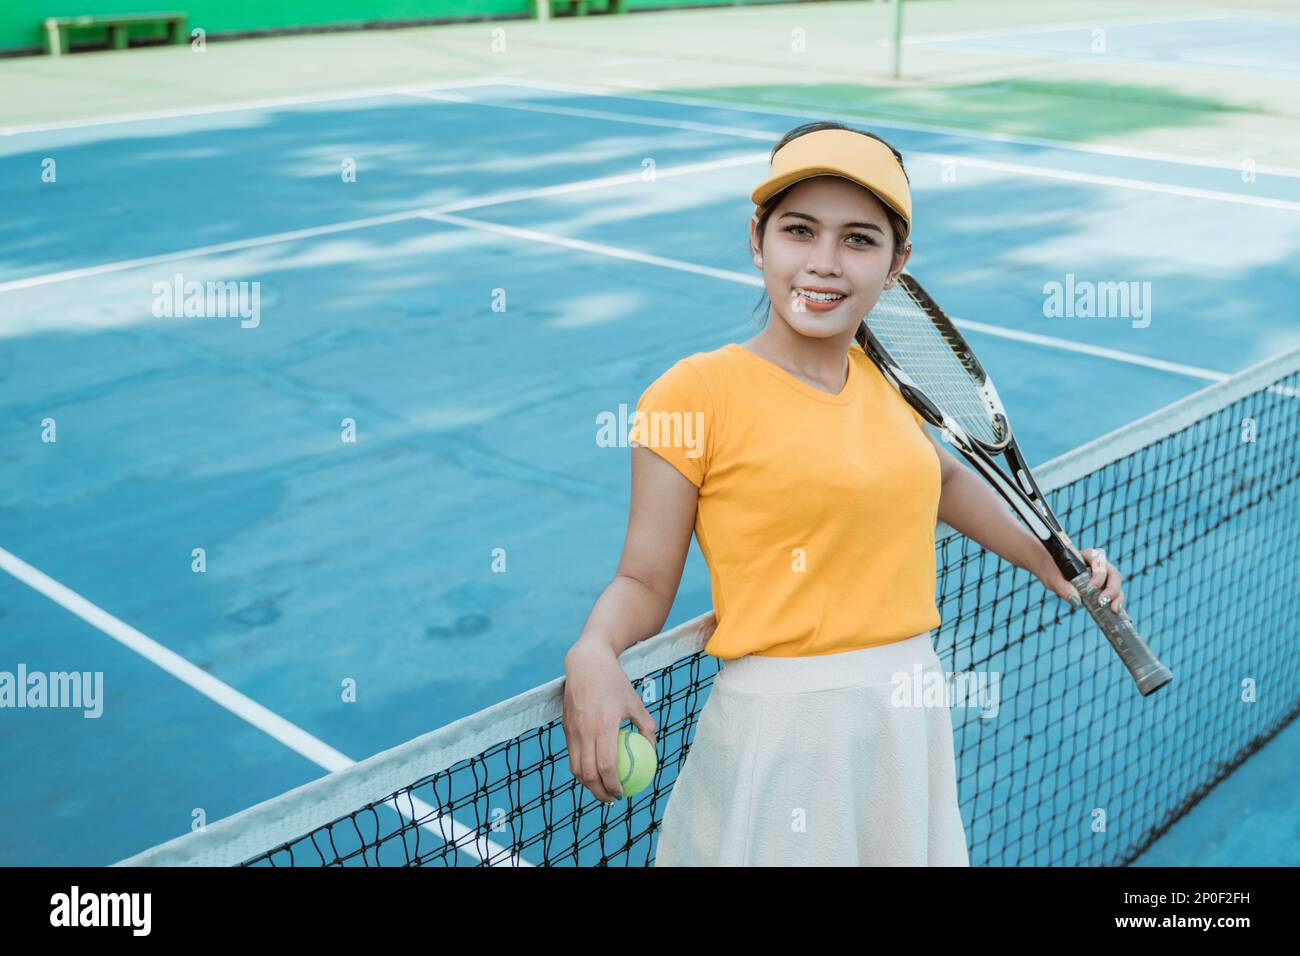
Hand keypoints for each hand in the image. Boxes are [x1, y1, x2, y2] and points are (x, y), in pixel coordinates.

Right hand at [562, 641, 657, 804]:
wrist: (586, 663)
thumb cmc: (615, 682)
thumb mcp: (636, 702)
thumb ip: (646, 727)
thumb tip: (652, 750)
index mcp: (603, 726)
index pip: (606, 766)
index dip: (613, 785)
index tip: (622, 793)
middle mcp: (584, 731)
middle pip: (587, 773)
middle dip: (598, 792)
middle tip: (611, 799)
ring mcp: (572, 730)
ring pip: (575, 767)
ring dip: (586, 784)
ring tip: (599, 789)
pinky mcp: (565, 727)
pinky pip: (572, 754)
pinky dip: (580, 767)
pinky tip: (592, 769)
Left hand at [1036, 546, 1126, 614]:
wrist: (1051, 570)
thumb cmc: (1051, 571)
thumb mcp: (1052, 578)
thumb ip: (1062, 588)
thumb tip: (1076, 602)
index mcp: (1087, 555)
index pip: (1098, 563)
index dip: (1098, 577)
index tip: (1090, 591)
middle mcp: (1099, 563)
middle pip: (1113, 573)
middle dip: (1111, 589)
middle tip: (1103, 602)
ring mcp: (1104, 574)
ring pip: (1116, 583)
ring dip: (1117, 597)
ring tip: (1114, 609)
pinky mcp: (1104, 585)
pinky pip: (1114, 592)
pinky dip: (1116, 601)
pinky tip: (1114, 610)